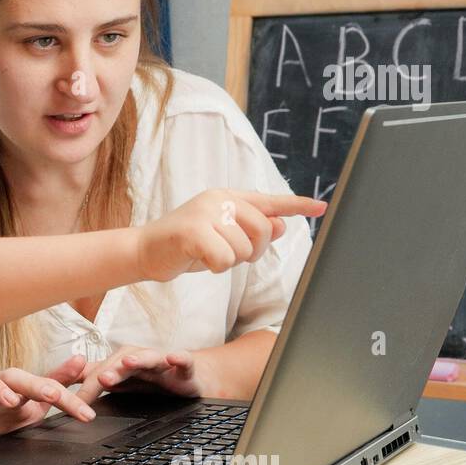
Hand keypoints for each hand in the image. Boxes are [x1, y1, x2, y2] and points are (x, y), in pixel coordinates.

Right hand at [0, 355, 94, 445]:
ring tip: (11, 401)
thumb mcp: (34, 406)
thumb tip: (83, 364)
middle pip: (13, 374)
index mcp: (18, 387)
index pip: (44, 384)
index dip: (67, 395)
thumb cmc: (2, 418)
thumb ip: (56, 386)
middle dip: (35, 383)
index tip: (87, 411)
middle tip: (54, 395)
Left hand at [73, 345, 217, 403]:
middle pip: (118, 364)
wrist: (186, 375)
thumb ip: (92, 384)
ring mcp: (159, 362)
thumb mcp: (119, 383)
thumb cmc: (150, 378)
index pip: (96, 374)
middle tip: (99, 380)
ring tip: (127, 362)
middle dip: (108, 372)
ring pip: (146, 358)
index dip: (83, 386)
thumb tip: (60, 390)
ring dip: (137, 360)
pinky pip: (182, 361)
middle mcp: (136, 359)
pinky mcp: (182, 367)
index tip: (70, 401)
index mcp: (118, 364)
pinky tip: (173, 358)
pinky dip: (178, 358)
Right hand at [139, 189, 324, 281]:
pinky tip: (199, 260)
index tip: (321, 207)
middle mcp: (219, 199)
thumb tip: (281, 225)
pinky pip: (224, 259)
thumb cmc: (185, 245)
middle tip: (228, 254)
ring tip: (208, 255)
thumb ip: (249, 230)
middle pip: (262, 229)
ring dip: (229, 261)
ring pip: (243, 249)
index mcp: (227, 197)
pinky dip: (216, 267)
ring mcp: (205, 212)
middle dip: (251, 251)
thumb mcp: (221, 236)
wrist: (145, 251)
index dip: (297, 205)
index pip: (269, 201)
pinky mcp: (193, 231)